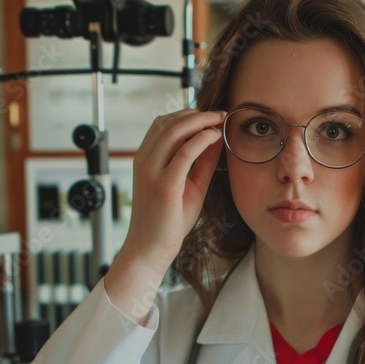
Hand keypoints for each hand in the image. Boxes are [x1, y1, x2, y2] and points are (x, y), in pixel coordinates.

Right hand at [119, 109, 226, 274]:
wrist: (149, 250)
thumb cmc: (167, 222)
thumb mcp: (190, 185)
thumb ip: (202, 162)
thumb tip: (217, 138)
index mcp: (145, 159)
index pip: (163, 124)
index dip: (188, 115)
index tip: (211, 117)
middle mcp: (144, 161)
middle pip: (168, 122)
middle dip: (197, 113)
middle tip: (220, 114)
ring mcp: (151, 171)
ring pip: (174, 131)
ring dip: (200, 121)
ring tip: (220, 120)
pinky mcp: (164, 184)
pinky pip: (184, 152)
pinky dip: (201, 139)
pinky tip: (215, 136)